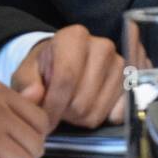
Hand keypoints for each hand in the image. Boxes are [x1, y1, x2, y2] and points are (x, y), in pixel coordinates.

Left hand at [10, 24, 124, 129]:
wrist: (66, 63)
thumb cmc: (44, 69)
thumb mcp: (26, 73)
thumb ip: (26, 84)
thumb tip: (33, 96)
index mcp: (74, 37)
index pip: (66, 78)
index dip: (52, 106)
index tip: (43, 120)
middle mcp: (102, 46)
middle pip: (82, 100)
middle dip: (64, 113)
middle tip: (55, 109)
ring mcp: (120, 64)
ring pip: (96, 111)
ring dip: (79, 118)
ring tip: (69, 107)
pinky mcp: (131, 83)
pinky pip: (115, 115)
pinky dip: (99, 117)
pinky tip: (88, 107)